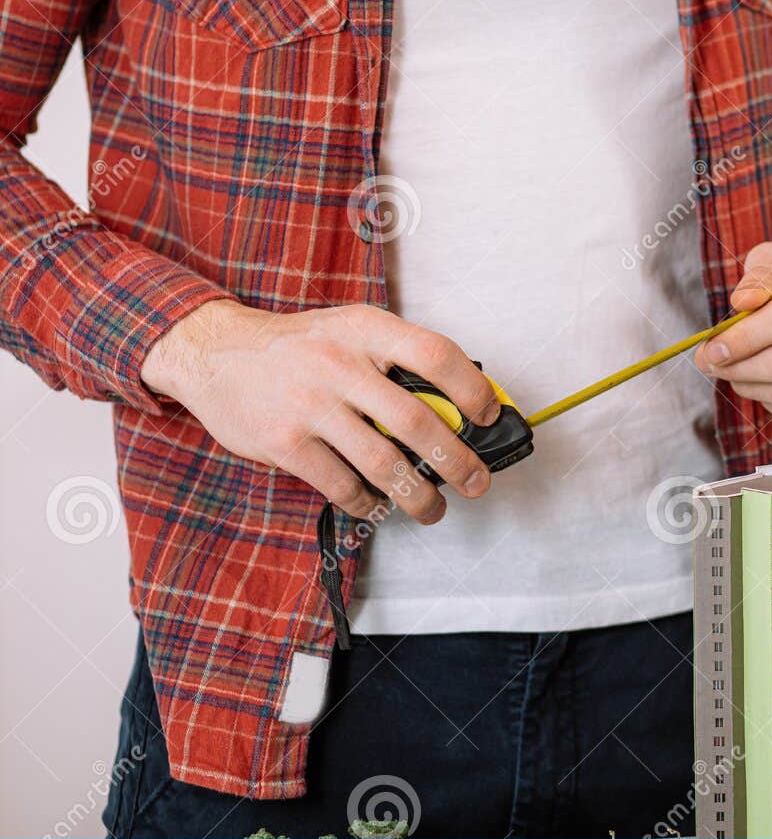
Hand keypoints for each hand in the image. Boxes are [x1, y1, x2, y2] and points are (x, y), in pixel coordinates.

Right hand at [140, 299, 500, 524]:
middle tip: (476, 481)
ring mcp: (311, 404)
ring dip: (418, 496)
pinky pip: (342, 485)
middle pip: (417, 421)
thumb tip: (453, 406)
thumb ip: (392, 359)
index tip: (488, 414)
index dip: (471, 388)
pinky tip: (376, 505)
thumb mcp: (347, 330)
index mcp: (365, 329)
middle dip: (457, 461)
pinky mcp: (285, 443)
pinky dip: (367, 502)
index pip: (435, 354)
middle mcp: (341, 364)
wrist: (215, 352)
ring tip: (432, 509)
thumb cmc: (296, 346)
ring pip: (384, 463)